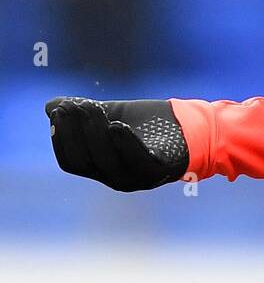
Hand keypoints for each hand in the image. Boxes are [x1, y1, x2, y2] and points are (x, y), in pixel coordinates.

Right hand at [45, 97, 189, 191]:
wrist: (192, 127)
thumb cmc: (150, 124)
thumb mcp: (113, 114)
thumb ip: (85, 113)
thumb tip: (51, 106)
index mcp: (101, 168)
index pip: (71, 161)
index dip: (61, 138)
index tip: (58, 111)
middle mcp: (116, 177)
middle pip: (85, 160)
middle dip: (75, 132)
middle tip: (73, 105)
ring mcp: (138, 177)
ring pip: (107, 161)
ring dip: (95, 133)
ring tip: (91, 107)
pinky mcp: (160, 171)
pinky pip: (138, 160)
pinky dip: (125, 143)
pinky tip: (117, 124)